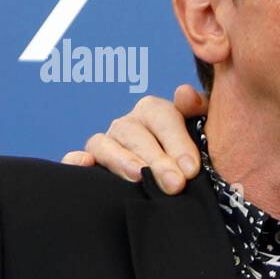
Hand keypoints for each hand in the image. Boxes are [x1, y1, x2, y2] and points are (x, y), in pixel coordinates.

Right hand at [61, 84, 206, 194]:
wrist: (179, 183)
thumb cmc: (193, 156)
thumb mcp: (204, 131)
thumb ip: (199, 109)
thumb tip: (184, 94)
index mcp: (155, 112)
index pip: (162, 117)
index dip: (177, 142)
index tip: (191, 169)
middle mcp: (127, 125)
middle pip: (135, 135)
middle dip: (157, 160)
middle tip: (175, 184)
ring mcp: (106, 144)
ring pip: (104, 144)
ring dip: (121, 160)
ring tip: (139, 177)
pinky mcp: (90, 165)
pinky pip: (75, 159)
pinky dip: (76, 161)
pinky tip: (85, 164)